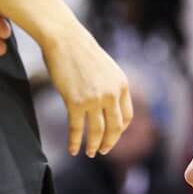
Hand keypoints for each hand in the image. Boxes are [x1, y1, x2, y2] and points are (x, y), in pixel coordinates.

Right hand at [42, 25, 132, 156]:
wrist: (66, 40)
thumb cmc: (82, 53)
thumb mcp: (106, 69)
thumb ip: (110, 87)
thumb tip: (107, 106)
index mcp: (122, 85)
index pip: (126, 117)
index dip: (120, 130)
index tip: (112, 136)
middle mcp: (111, 94)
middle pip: (115, 128)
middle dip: (109, 143)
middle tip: (103, 151)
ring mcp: (94, 99)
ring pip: (97, 132)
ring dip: (94, 146)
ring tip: (89, 153)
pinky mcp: (76, 102)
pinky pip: (77, 129)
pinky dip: (75, 142)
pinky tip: (72, 150)